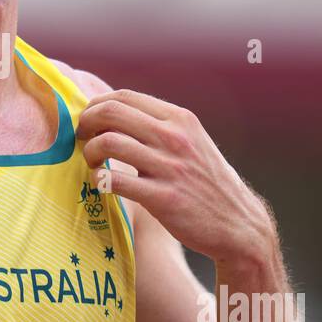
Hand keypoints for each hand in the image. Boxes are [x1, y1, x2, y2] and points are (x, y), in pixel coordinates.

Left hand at [76, 90, 276, 266]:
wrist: (239, 225)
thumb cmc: (206, 183)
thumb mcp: (192, 142)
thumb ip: (160, 127)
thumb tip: (115, 116)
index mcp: (180, 119)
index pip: (124, 97)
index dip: (96, 106)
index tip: (89, 121)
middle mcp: (175, 138)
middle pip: (111, 113)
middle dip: (86, 124)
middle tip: (82, 140)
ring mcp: (170, 167)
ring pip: (109, 143)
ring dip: (90, 153)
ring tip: (93, 165)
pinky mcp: (164, 198)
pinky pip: (116, 181)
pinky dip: (100, 181)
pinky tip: (102, 186)